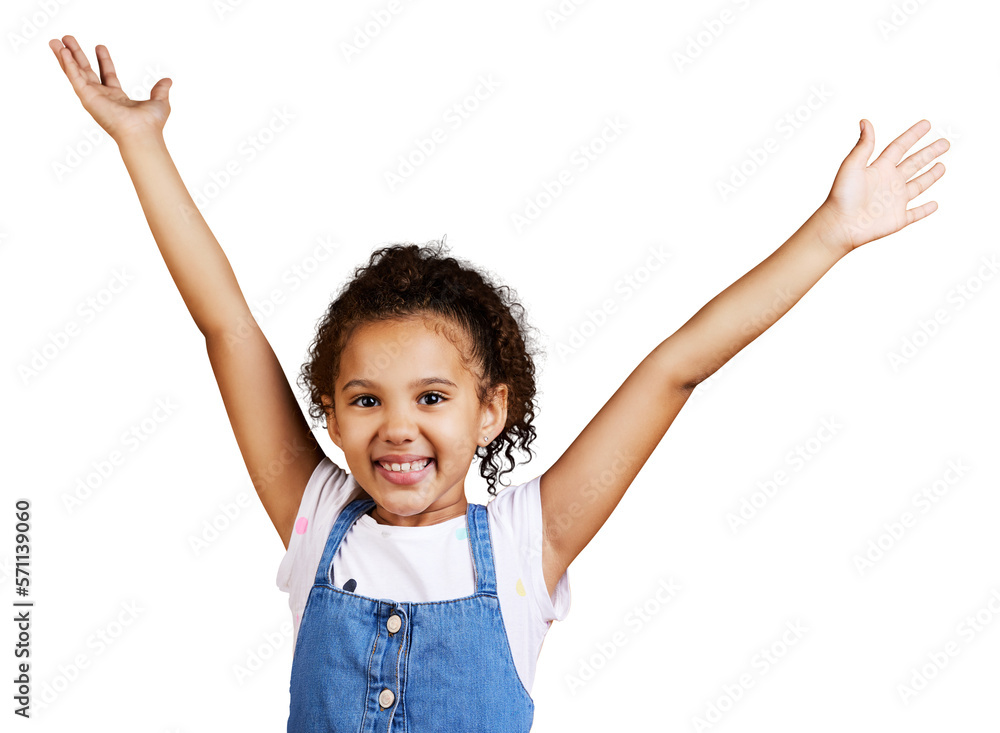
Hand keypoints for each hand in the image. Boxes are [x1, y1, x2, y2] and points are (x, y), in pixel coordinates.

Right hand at [49, 35, 171, 142]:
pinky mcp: (87, 98)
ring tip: (55, 41)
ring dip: (64, 57)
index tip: (99, 46)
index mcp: (118, 98)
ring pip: (75, 72)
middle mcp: (103, 97)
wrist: (142, 133)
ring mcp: (93, 97)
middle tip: (68, 39)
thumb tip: (168, 81)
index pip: (108, 75)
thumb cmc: (151, 124)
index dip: (104, 60)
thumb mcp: (159, 102)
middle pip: (86, 71)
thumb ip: (160, 90)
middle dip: (77, 55)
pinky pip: (75, 78)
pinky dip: (67, 64)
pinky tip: (62, 52)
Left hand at [814, 119, 949, 255]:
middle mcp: (889, 182)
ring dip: (930, 176)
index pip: (899, 147)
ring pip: (918, 185)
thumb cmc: (842, 196)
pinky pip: (916, 213)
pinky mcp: (898, 219)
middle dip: (930, 153)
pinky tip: (934, 205)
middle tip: (945, 143)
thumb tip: (865, 121)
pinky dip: (926, 210)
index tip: (927, 124)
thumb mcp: (852, 166)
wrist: (840, 225)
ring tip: (942, 167)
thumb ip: (863, 145)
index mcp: (879, 168)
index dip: (913, 135)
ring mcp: (895, 201)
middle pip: (914, 163)